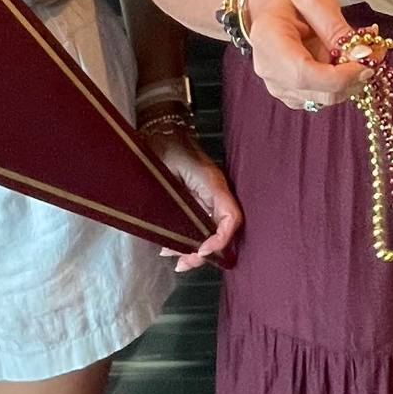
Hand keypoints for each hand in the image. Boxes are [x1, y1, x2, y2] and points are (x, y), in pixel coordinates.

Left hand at [144, 125, 242, 271]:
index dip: (220, 239)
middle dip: (204, 252)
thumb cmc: (163, 147)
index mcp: (212, 184)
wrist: (161, 130)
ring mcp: (208, 196)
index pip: (231, 218)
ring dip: (194, 248)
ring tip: (173, 257)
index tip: (201, 251)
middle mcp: (215, 193)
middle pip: (221, 230)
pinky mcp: (199, 199)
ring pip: (211, 230)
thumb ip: (169, 205)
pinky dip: (189, 238)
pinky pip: (201, 223)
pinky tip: (171, 246)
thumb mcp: (164, 175)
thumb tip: (167, 238)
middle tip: (182, 264)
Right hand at [244, 0, 373, 110]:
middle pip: (317, 92)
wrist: (270, 5)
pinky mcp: (289, 94)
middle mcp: (268, 70)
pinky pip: (321, 97)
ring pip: (324, 98)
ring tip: (360, 53)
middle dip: (352, 79)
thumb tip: (362, 54)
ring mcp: (277, 86)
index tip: (367, 64)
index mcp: (268, 40)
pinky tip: (344, 62)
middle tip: (374, 55)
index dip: (339, 77)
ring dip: (349, 81)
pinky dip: (340, 84)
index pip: (303, 74)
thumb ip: (337, 27)